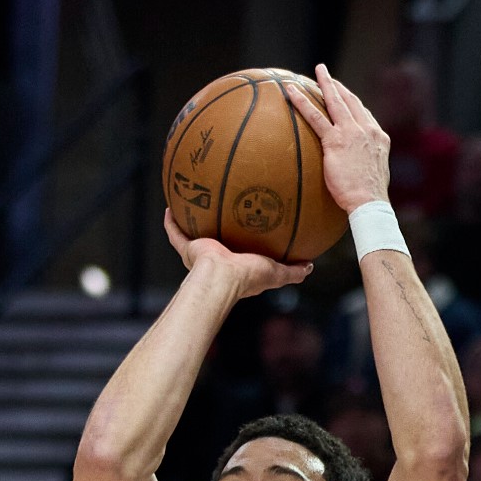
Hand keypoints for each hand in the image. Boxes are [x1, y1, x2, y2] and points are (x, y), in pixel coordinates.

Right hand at [162, 211, 311, 298]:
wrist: (221, 278)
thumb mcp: (277, 273)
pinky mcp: (188, 250)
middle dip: (217, 228)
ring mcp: (201, 254)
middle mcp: (218, 259)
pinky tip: (171, 207)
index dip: (243, 242)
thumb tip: (310, 265)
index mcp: (237, 266)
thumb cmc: (248, 277)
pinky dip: (172, 222)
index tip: (248, 227)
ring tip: (193, 202)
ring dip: (192, 222)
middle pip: (217, 241)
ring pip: (194, 236)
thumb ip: (293, 271)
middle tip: (222, 210)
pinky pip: (176, 233)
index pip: (241, 253)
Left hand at [283, 64, 390, 212]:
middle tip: (326, 73)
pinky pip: (315, 117)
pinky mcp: (335, 141)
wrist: (370, 200)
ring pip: (335, 102)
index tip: (342, 93)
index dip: (351, 101)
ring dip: (324, 83)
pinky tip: (292, 92)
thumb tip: (357, 167)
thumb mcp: (374, 172)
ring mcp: (351, 133)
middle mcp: (367, 129)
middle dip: (338, 85)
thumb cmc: (370, 195)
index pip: (363, 113)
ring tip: (316, 71)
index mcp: (378, 136)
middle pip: (350, 101)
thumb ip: (366, 162)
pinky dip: (302, 102)